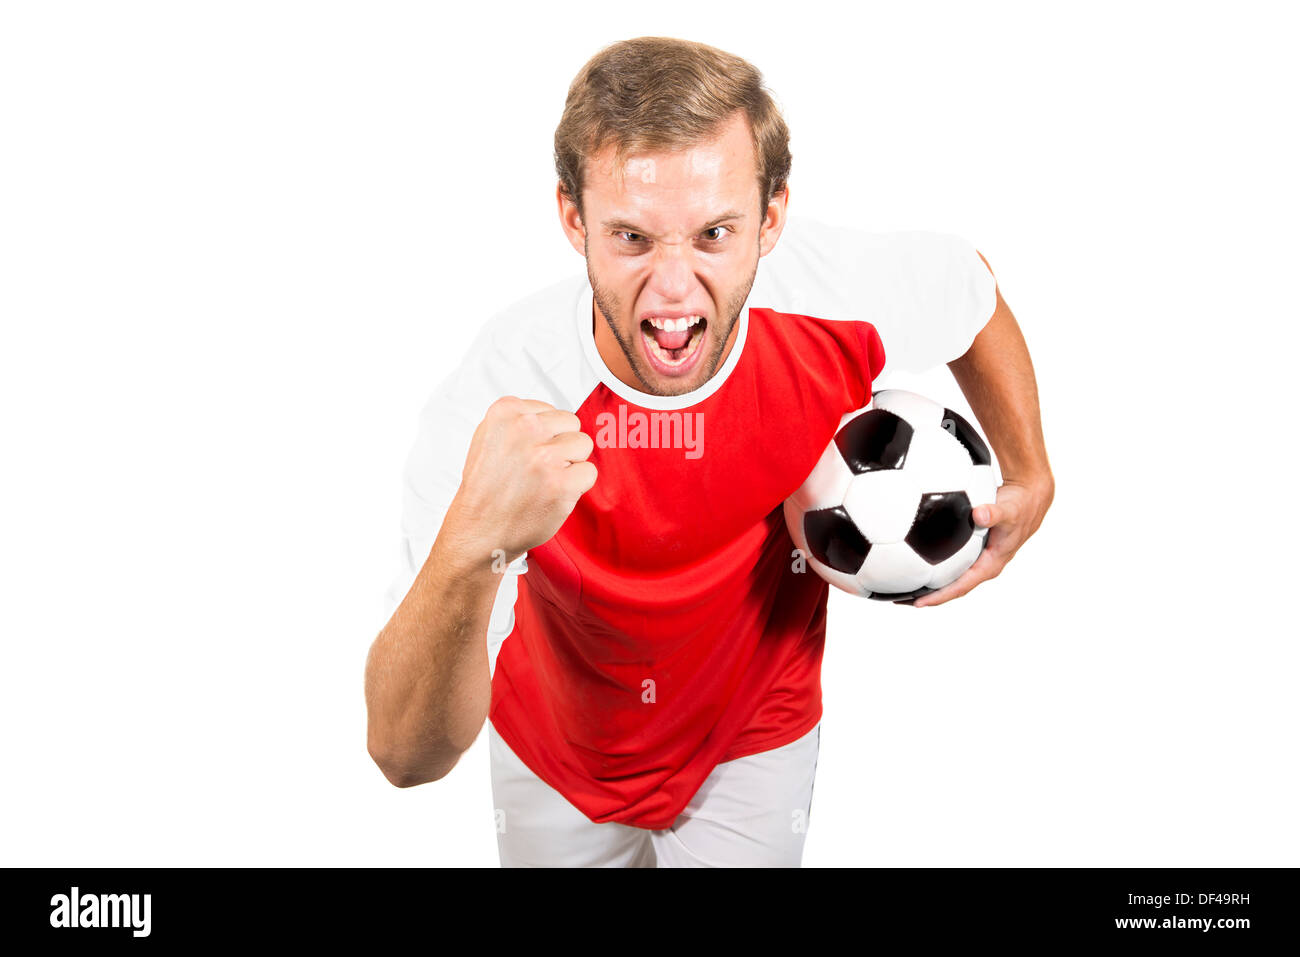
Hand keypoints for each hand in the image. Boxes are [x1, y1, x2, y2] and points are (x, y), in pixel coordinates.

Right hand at [442, 396, 596, 567]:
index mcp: (505, 412)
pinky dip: (577, 486)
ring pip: (583, 445)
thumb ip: (520, 420)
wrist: (478, 530)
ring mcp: (544, 456)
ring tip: (544, 481)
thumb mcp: (489, 438)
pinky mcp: (561, 483)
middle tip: (538, 470)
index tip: (525, 454)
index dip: (544, 436)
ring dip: (570, 464)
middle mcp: (525, 429)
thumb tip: (554, 416)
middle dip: (560, 446)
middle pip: (571, 424)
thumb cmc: (486, 489)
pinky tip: (553, 495)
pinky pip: (589, 472)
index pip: (551, 411)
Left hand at [909, 476, 1053, 607]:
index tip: (918, 603)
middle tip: (898, 599)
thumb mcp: (1010, 512)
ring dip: (925, 581)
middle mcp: (980, 565)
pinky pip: (946, 559)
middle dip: (926, 595)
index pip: (960, 587)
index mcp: (989, 565)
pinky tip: (908, 554)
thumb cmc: (1019, 508)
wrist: (1028, 498)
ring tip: (898, 584)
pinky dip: (929, 560)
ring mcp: (974, 558)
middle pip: (949, 587)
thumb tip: (979, 514)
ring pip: (946, 575)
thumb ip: (995, 514)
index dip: (939, 596)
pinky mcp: (969, 547)